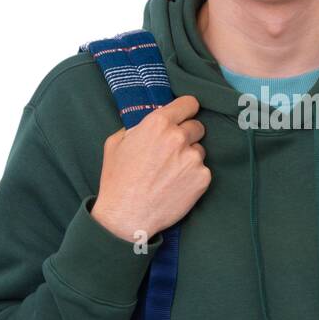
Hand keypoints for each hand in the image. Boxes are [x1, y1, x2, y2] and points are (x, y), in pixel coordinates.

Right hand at [91, 95, 211, 241]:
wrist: (126, 216)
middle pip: (197, 127)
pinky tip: (176, 186)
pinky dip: (193, 177)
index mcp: (158, 123)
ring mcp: (193, 158)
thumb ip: (136, 127)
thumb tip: (147, 124)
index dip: (187, 109)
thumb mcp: (116, 144)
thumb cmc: (118, 180)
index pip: (189, 103)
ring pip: (199, 150)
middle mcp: (178, 137)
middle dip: (187, 136)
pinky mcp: (203, 178)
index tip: (186, 115)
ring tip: (170, 173)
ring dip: (189, 158)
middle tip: (172, 151)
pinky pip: (202, 171)